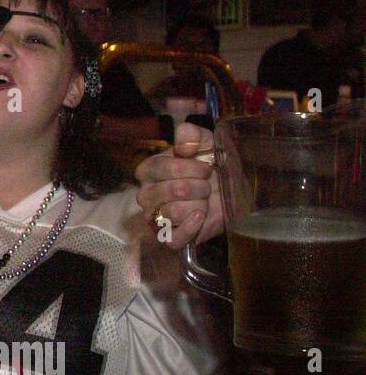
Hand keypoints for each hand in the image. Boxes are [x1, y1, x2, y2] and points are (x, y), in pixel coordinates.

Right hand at [134, 122, 222, 248]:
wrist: (228, 192)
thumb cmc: (211, 165)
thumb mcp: (205, 142)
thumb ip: (191, 134)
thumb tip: (183, 144)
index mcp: (148, 170)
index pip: (161, 169)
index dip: (190, 168)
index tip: (206, 167)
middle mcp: (145, 195)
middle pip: (171, 191)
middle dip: (199, 187)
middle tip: (206, 186)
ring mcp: (154, 218)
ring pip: (174, 212)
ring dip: (199, 205)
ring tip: (204, 201)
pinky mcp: (168, 239)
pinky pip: (173, 238)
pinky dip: (191, 227)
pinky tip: (202, 216)